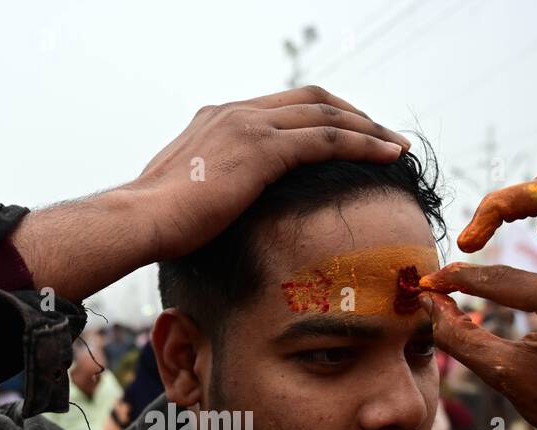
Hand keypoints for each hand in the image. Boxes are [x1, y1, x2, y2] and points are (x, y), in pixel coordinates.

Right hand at [129, 86, 410, 260]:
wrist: (140, 220)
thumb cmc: (155, 222)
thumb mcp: (185, 194)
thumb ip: (209, 187)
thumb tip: (217, 211)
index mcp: (219, 118)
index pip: (283, 106)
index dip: (322, 117)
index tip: (346, 135)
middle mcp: (237, 113)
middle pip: (313, 99)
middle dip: (353, 115)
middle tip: (382, 136)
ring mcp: (251, 126)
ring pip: (327, 115)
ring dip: (368, 129)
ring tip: (396, 146)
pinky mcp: (263, 150)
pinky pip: (328, 140)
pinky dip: (363, 144)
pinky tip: (388, 156)